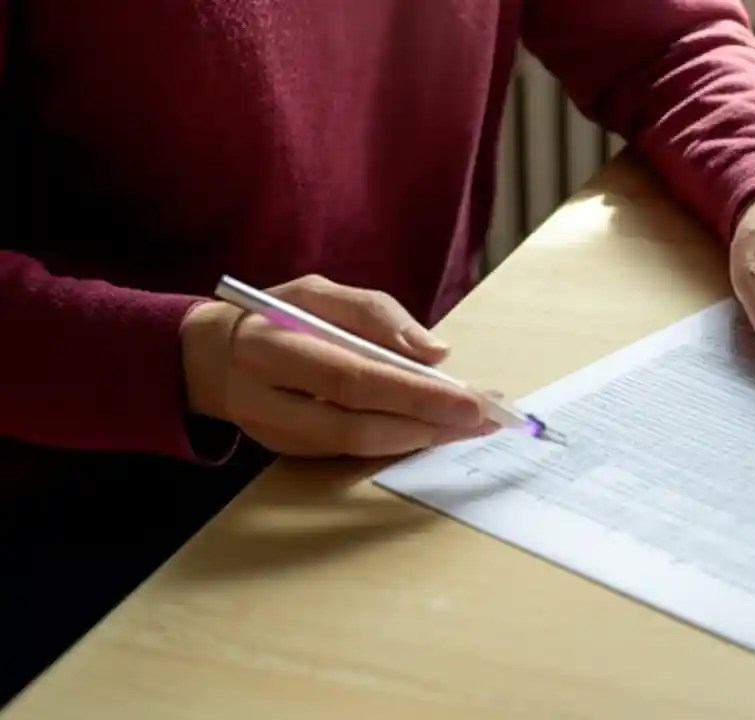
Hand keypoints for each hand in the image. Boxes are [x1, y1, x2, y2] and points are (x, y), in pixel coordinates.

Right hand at [180, 274, 495, 457]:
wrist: (209, 357)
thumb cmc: (275, 315)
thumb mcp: (317, 292)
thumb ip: (376, 314)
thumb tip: (436, 352)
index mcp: (271, 343)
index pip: (353, 377)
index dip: (415, 394)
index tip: (471, 400)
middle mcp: (266, 396)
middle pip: (357, 425)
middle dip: (428, 425)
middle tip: (484, 420)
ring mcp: (273, 432)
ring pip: (355, 448)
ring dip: (419, 439)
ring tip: (469, 427)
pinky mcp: (285, 452)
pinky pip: (349, 453)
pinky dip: (396, 443)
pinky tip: (433, 430)